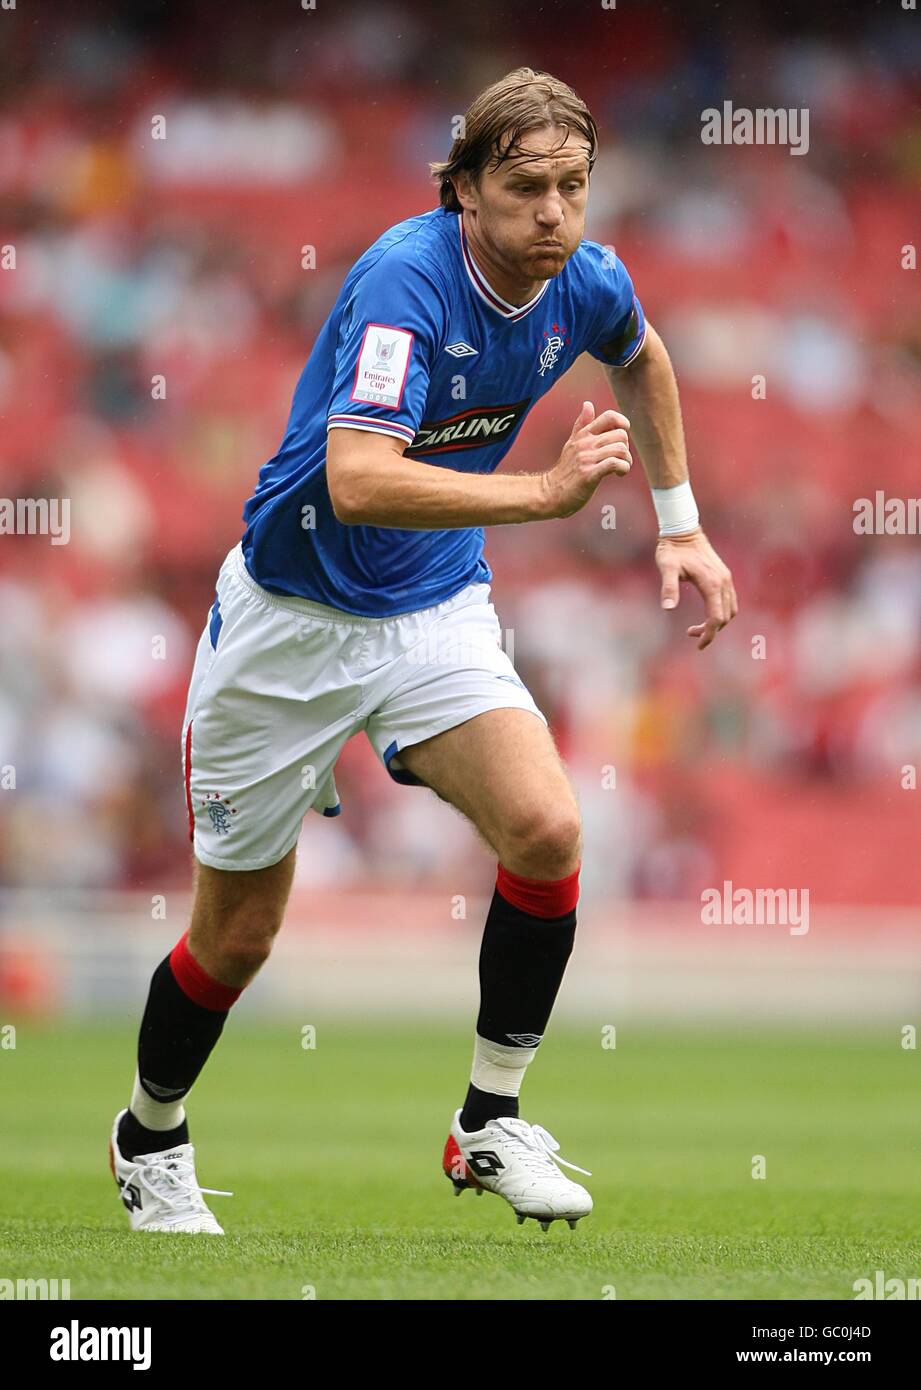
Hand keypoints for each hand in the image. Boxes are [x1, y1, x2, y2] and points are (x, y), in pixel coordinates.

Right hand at [541, 401, 631, 518]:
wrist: (550, 494)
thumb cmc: (565, 471)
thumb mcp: (572, 444)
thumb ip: (582, 425)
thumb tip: (588, 404)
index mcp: (583, 434)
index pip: (609, 417)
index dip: (623, 424)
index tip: (621, 439)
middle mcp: (585, 443)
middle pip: (621, 435)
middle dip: (626, 448)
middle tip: (620, 459)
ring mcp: (586, 458)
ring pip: (620, 450)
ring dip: (627, 461)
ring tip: (621, 468)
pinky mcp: (589, 474)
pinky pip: (615, 464)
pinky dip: (623, 469)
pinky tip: (619, 474)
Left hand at [656, 527, 737, 649]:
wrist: (683, 530)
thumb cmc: (672, 550)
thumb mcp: (666, 567)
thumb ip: (668, 587)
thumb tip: (668, 609)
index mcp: (712, 584)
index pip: (716, 618)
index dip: (708, 635)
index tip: (697, 644)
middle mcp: (724, 582)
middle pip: (725, 617)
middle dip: (710, 630)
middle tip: (690, 633)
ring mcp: (726, 578)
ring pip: (731, 610)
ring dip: (718, 622)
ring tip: (697, 627)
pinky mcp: (725, 576)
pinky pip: (730, 601)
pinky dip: (722, 612)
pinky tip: (706, 613)